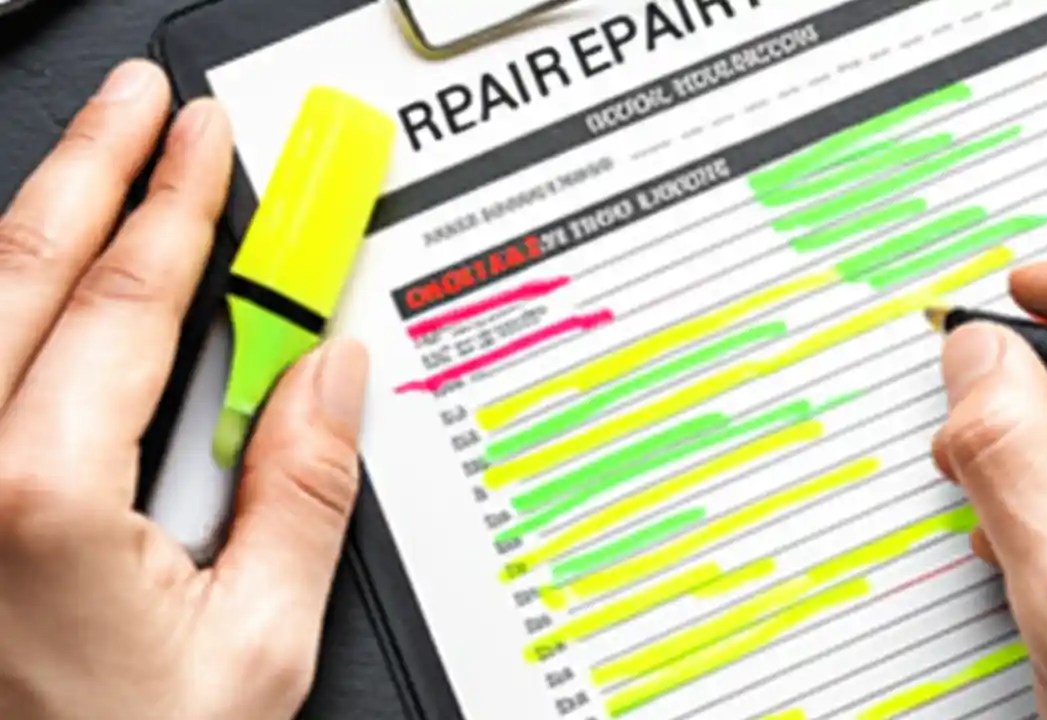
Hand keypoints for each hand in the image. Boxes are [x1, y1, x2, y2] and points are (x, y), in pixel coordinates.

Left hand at [0, 60, 368, 718]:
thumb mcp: (257, 646)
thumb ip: (301, 492)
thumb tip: (329, 377)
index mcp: (42, 497)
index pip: (130, 301)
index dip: (180, 205)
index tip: (206, 143)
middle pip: (24, 269)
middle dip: (92, 165)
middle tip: (140, 104)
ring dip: (36, 221)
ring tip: (91, 160)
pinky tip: (23, 283)